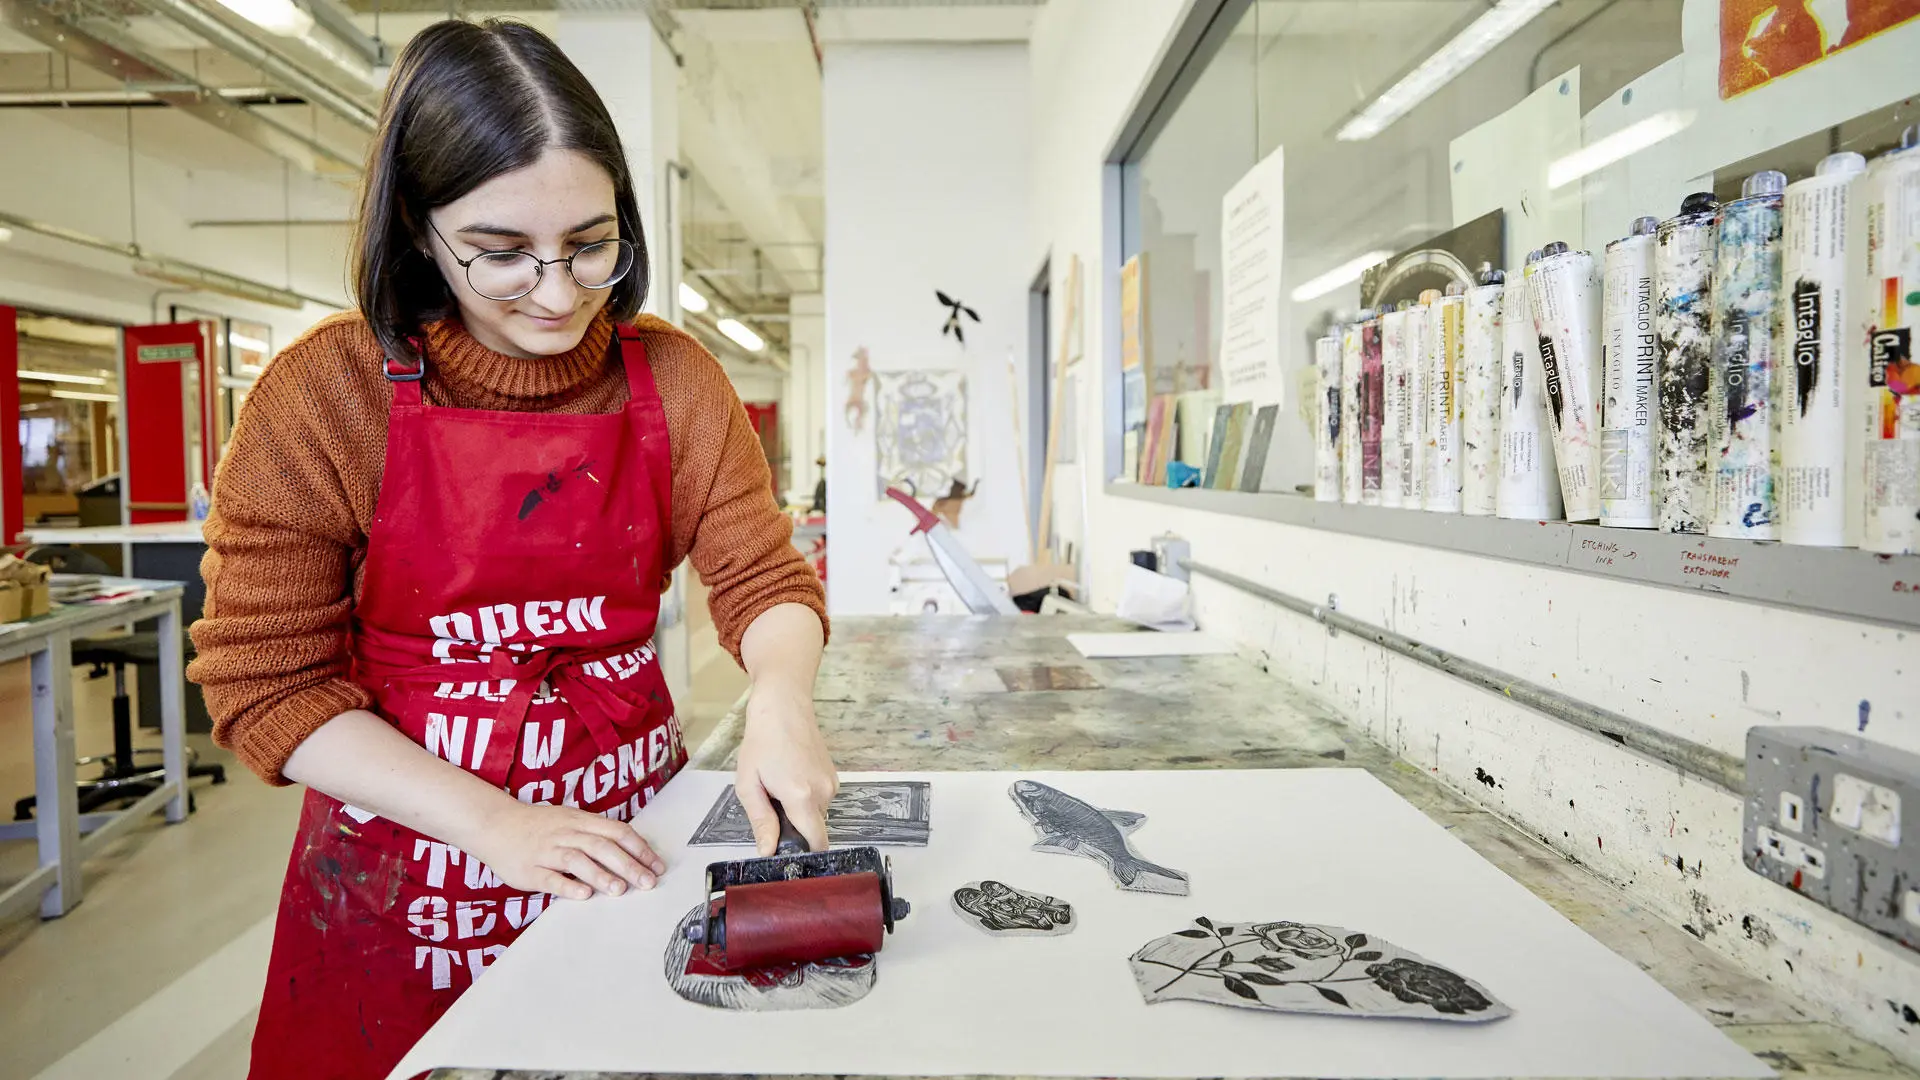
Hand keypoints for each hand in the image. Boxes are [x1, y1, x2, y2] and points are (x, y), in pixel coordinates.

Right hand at [464, 801, 665, 900]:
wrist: (495, 824)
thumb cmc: (539, 826)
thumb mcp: (570, 821)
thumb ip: (596, 834)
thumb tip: (631, 852)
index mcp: (580, 821)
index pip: (616, 831)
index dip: (639, 848)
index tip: (657, 865)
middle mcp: (565, 834)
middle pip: (601, 846)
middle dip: (628, 864)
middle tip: (648, 882)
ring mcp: (546, 851)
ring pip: (577, 860)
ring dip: (600, 875)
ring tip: (619, 890)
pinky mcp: (529, 869)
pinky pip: (550, 878)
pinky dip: (567, 886)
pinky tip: (583, 895)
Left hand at [736, 679, 838, 854]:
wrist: (782, 707)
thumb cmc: (762, 742)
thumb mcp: (748, 784)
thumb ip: (761, 821)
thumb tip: (768, 851)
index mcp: (801, 796)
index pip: (816, 843)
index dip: (802, 853)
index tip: (785, 849)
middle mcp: (824, 792)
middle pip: (813, 829)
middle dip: (794, 826)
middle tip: (771, 804)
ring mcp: (832, 783)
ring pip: (816, 814)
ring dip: (799, 810)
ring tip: (779, 785)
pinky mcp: (834, 775)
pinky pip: (820, 799)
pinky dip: (806, 797)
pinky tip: (790, 777)